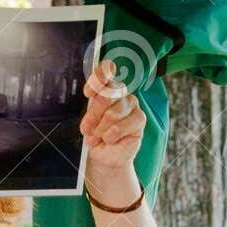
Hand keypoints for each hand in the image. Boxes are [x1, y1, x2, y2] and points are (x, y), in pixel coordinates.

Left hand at [81, 59, 144, 182]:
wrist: (106, 155)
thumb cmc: (97, 135)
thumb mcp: (88, 120)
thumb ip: (90, 107)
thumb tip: (91, 96)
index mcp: (105, 87)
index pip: (105, 71)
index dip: (97, 79)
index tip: (87, 93)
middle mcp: (120, 92)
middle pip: (106, 95)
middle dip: (93, 115)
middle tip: (87, 129)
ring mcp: (131, 104)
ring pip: (112, 113)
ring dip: (101, 129)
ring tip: (98, 137)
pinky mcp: (139, 118)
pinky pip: (122, 126)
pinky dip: (112, 135)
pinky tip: (111, 139)